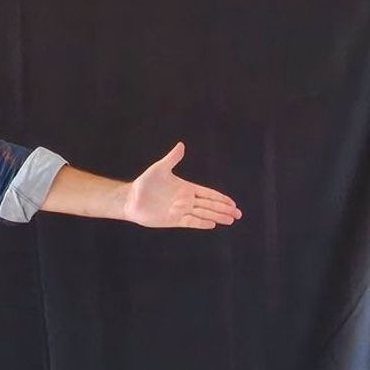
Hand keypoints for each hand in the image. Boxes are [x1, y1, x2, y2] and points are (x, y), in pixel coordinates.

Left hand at [123, 143, 241, 228]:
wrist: (130, 199)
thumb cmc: (144, 183)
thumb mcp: (159, 169)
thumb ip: (172, 159)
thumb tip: (181, 145)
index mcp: (186, 188)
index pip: (208, 193)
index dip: (221, 198)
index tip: (233, 202)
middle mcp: (186, 200)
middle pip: (210, 205)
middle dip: (224, 209)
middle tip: (238, 214)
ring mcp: (180, 211)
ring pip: (203, 214)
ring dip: (217, 217)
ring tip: (231, 220)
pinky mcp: (173, 220)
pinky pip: (191, 222)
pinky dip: (201, 223)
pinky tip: (212, 224)